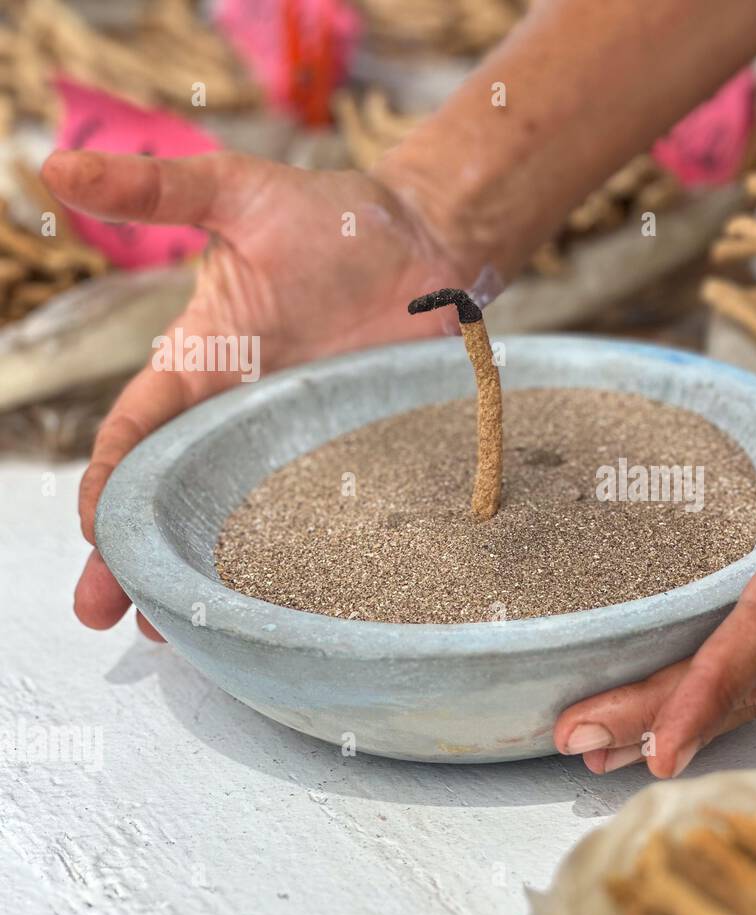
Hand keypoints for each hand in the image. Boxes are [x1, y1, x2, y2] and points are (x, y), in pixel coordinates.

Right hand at [46, 149, 478, 637]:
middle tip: (110, 617)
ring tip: (177, 632)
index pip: (137, 435)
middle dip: (135, 556)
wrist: (423, 238)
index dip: (108, 485)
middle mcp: (242, 415)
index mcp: (199, 366)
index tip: (92, 532)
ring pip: (243, 519)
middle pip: (176, 496)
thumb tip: (54, 163)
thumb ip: (157, 192)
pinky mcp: (358, 451)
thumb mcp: (235, 193)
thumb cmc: (326, 218)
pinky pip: (327, 513)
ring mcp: (301, 441)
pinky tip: (287, 604)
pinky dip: (302, 556)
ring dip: (209, 571)